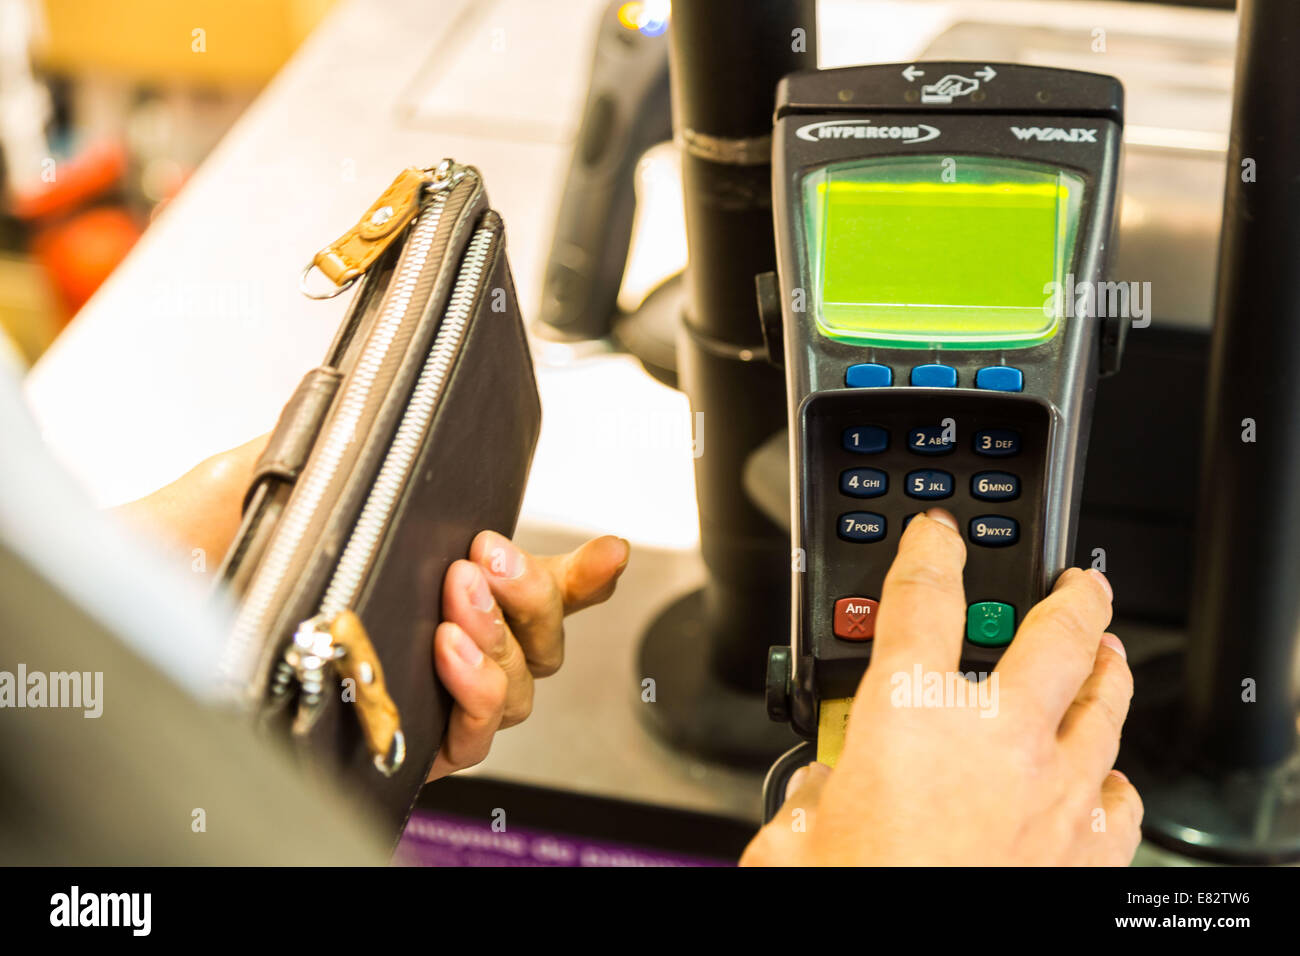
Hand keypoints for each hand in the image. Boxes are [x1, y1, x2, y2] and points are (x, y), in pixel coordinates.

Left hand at [115, 438, 629, 780]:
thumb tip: (397, 406)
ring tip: (456, 599)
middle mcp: (437, 645)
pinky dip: (476, 692)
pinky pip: (473, 736)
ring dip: (502, 638)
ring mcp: (421, 695)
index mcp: (427, 584)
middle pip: (542, 641)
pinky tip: (445, 648)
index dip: (579, 576)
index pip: (523, 587)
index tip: (607, 551)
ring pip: (521, 687)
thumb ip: (348, 444)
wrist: (139, 578)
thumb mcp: (276, 470)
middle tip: (483, 557)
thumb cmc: (196, 542)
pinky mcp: (397, 744)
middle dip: (531, 595)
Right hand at [742, 507, 1139, 865]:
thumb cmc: (856, 893)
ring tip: (1107, 652)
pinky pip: (1123, 796)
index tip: (935, 536)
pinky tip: (1109, 774)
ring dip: (1107, 671)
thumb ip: (806, 796)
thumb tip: (815, 793)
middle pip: (1054, 637)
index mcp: (912, 716)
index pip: (923, 600)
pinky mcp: (1085, 852)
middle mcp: (997, 739)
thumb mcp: (790, 840)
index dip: (929, 551)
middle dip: (1072, 597)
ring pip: (1105, 706)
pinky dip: (1117, 776)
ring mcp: (1054, 793)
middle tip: (1079, 580)